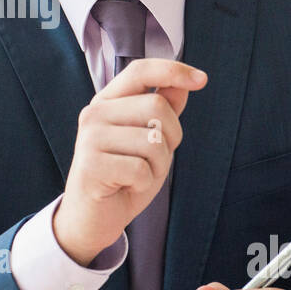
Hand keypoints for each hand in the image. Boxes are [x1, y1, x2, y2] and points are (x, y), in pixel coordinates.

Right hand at [52, 59, 206, 265]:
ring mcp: (90, 138)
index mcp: (107, 102)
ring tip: (137, 176)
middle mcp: (95, 113)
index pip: (140, 71)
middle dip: (171, 138)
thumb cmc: (123, 178)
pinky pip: (141, 169)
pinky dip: (143, 184)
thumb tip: (183, 84)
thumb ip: (163, 112)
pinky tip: (126, 188)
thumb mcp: (150, 141)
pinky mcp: (91, 165)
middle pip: (157, 106)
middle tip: (153, 161)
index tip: (201, 80)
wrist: (92, 219)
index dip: (173, 70)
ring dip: (157, 166)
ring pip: (152, 141)